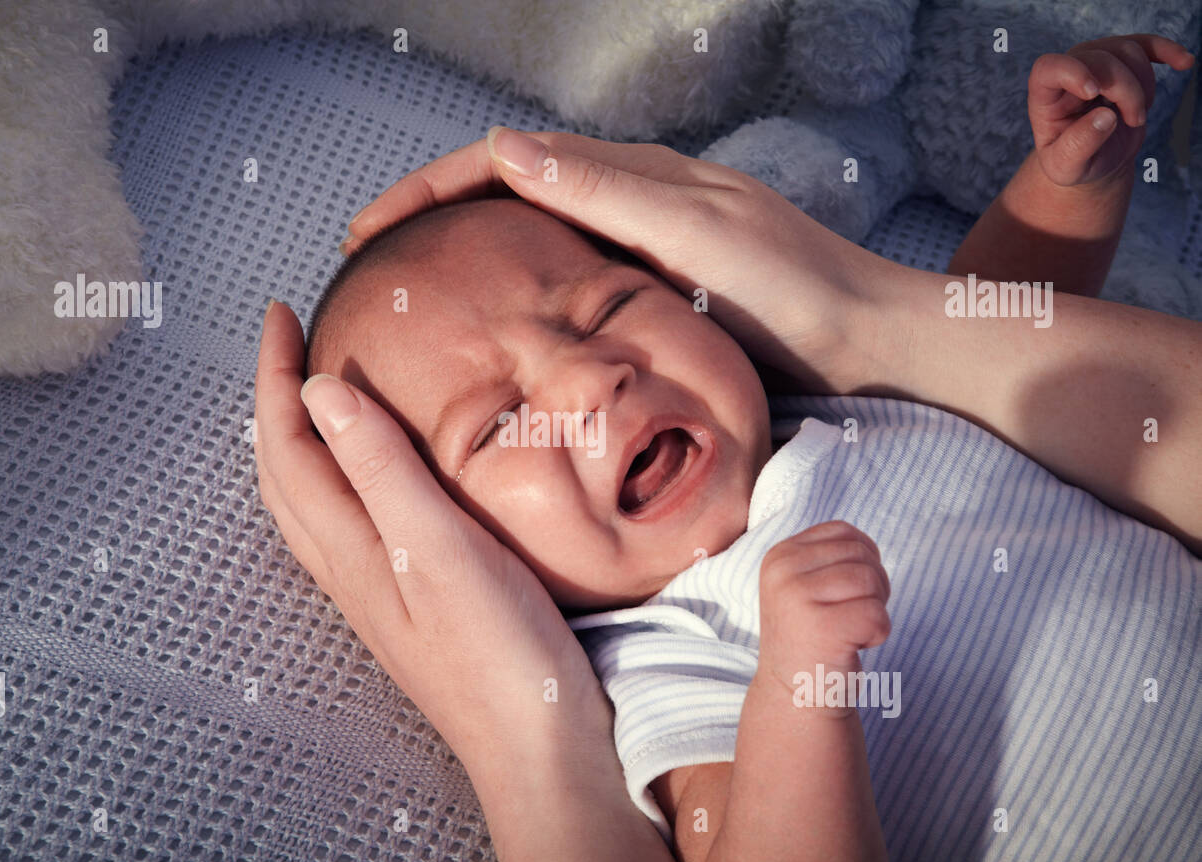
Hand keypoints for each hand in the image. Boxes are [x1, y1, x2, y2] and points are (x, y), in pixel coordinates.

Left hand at [253, 300, 613, 784]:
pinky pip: (345, 522)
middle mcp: (349, 567)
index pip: (287, 444)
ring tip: (315, 395)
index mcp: (350, 546)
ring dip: (300, 439)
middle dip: (275, 400)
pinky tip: (372, 476)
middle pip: (284, 472)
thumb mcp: (440, 548)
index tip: (279, 313)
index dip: (275, 375)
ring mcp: (375, 588)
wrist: (536, 745)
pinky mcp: (407, 600)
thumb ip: (383, 468)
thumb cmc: (499, 654)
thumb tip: (321, 392)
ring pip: (309, 500)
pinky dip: (338, 476)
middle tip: (288, 341)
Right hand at [343, 127, 887, 393]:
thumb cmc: (795, 290)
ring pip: (535, 228)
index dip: (432, 187)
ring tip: (413, 279)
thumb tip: (505, 149)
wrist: (867, 339)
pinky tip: (500, 312)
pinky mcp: (658, 284)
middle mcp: (634, 198)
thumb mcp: (697, 235)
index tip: (369, 230)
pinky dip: (517, 280)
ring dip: (469, 243)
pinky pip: (568, 269)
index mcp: (636, 175)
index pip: (509, 159)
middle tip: (369, 254)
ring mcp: (644, 241)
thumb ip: (606, 192)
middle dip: (436, 211)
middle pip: (512, 185)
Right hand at [756, 521, 891, 707]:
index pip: (845, 532)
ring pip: (871, 580)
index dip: (862, 561)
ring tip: (850, 630)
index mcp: (779, 555)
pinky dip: (879, 633)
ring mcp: (797, 598)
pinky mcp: (822, 628)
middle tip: (850, 617)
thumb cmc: (812, 638)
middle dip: (873, 586)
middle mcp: (782, 571)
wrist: (796, 697)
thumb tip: (865, 543)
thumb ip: (828, 557)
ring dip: (876, 610)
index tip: (845, 594)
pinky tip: (854, 646)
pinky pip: (877, 614)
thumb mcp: (805, 586)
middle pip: (862, 555)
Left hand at [1028, 34, 1194, 186]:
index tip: (1093, 93)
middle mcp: (1068, 72)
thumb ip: (1079, 146)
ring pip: (1127, 51)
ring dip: (1143, 85)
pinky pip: (1146, 46)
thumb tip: (1105, 117)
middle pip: (1101, 59)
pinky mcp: (1122, 62)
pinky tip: (1184, 62)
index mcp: (1044, 97)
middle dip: (1126, 90)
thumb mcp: (1067, 167)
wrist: (1094, 158)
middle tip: (1135, 121)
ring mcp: (1096, 62)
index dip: (1073, 73)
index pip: (1049, 68)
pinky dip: (1166, 52)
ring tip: (1136, 115)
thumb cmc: (1073, 163)